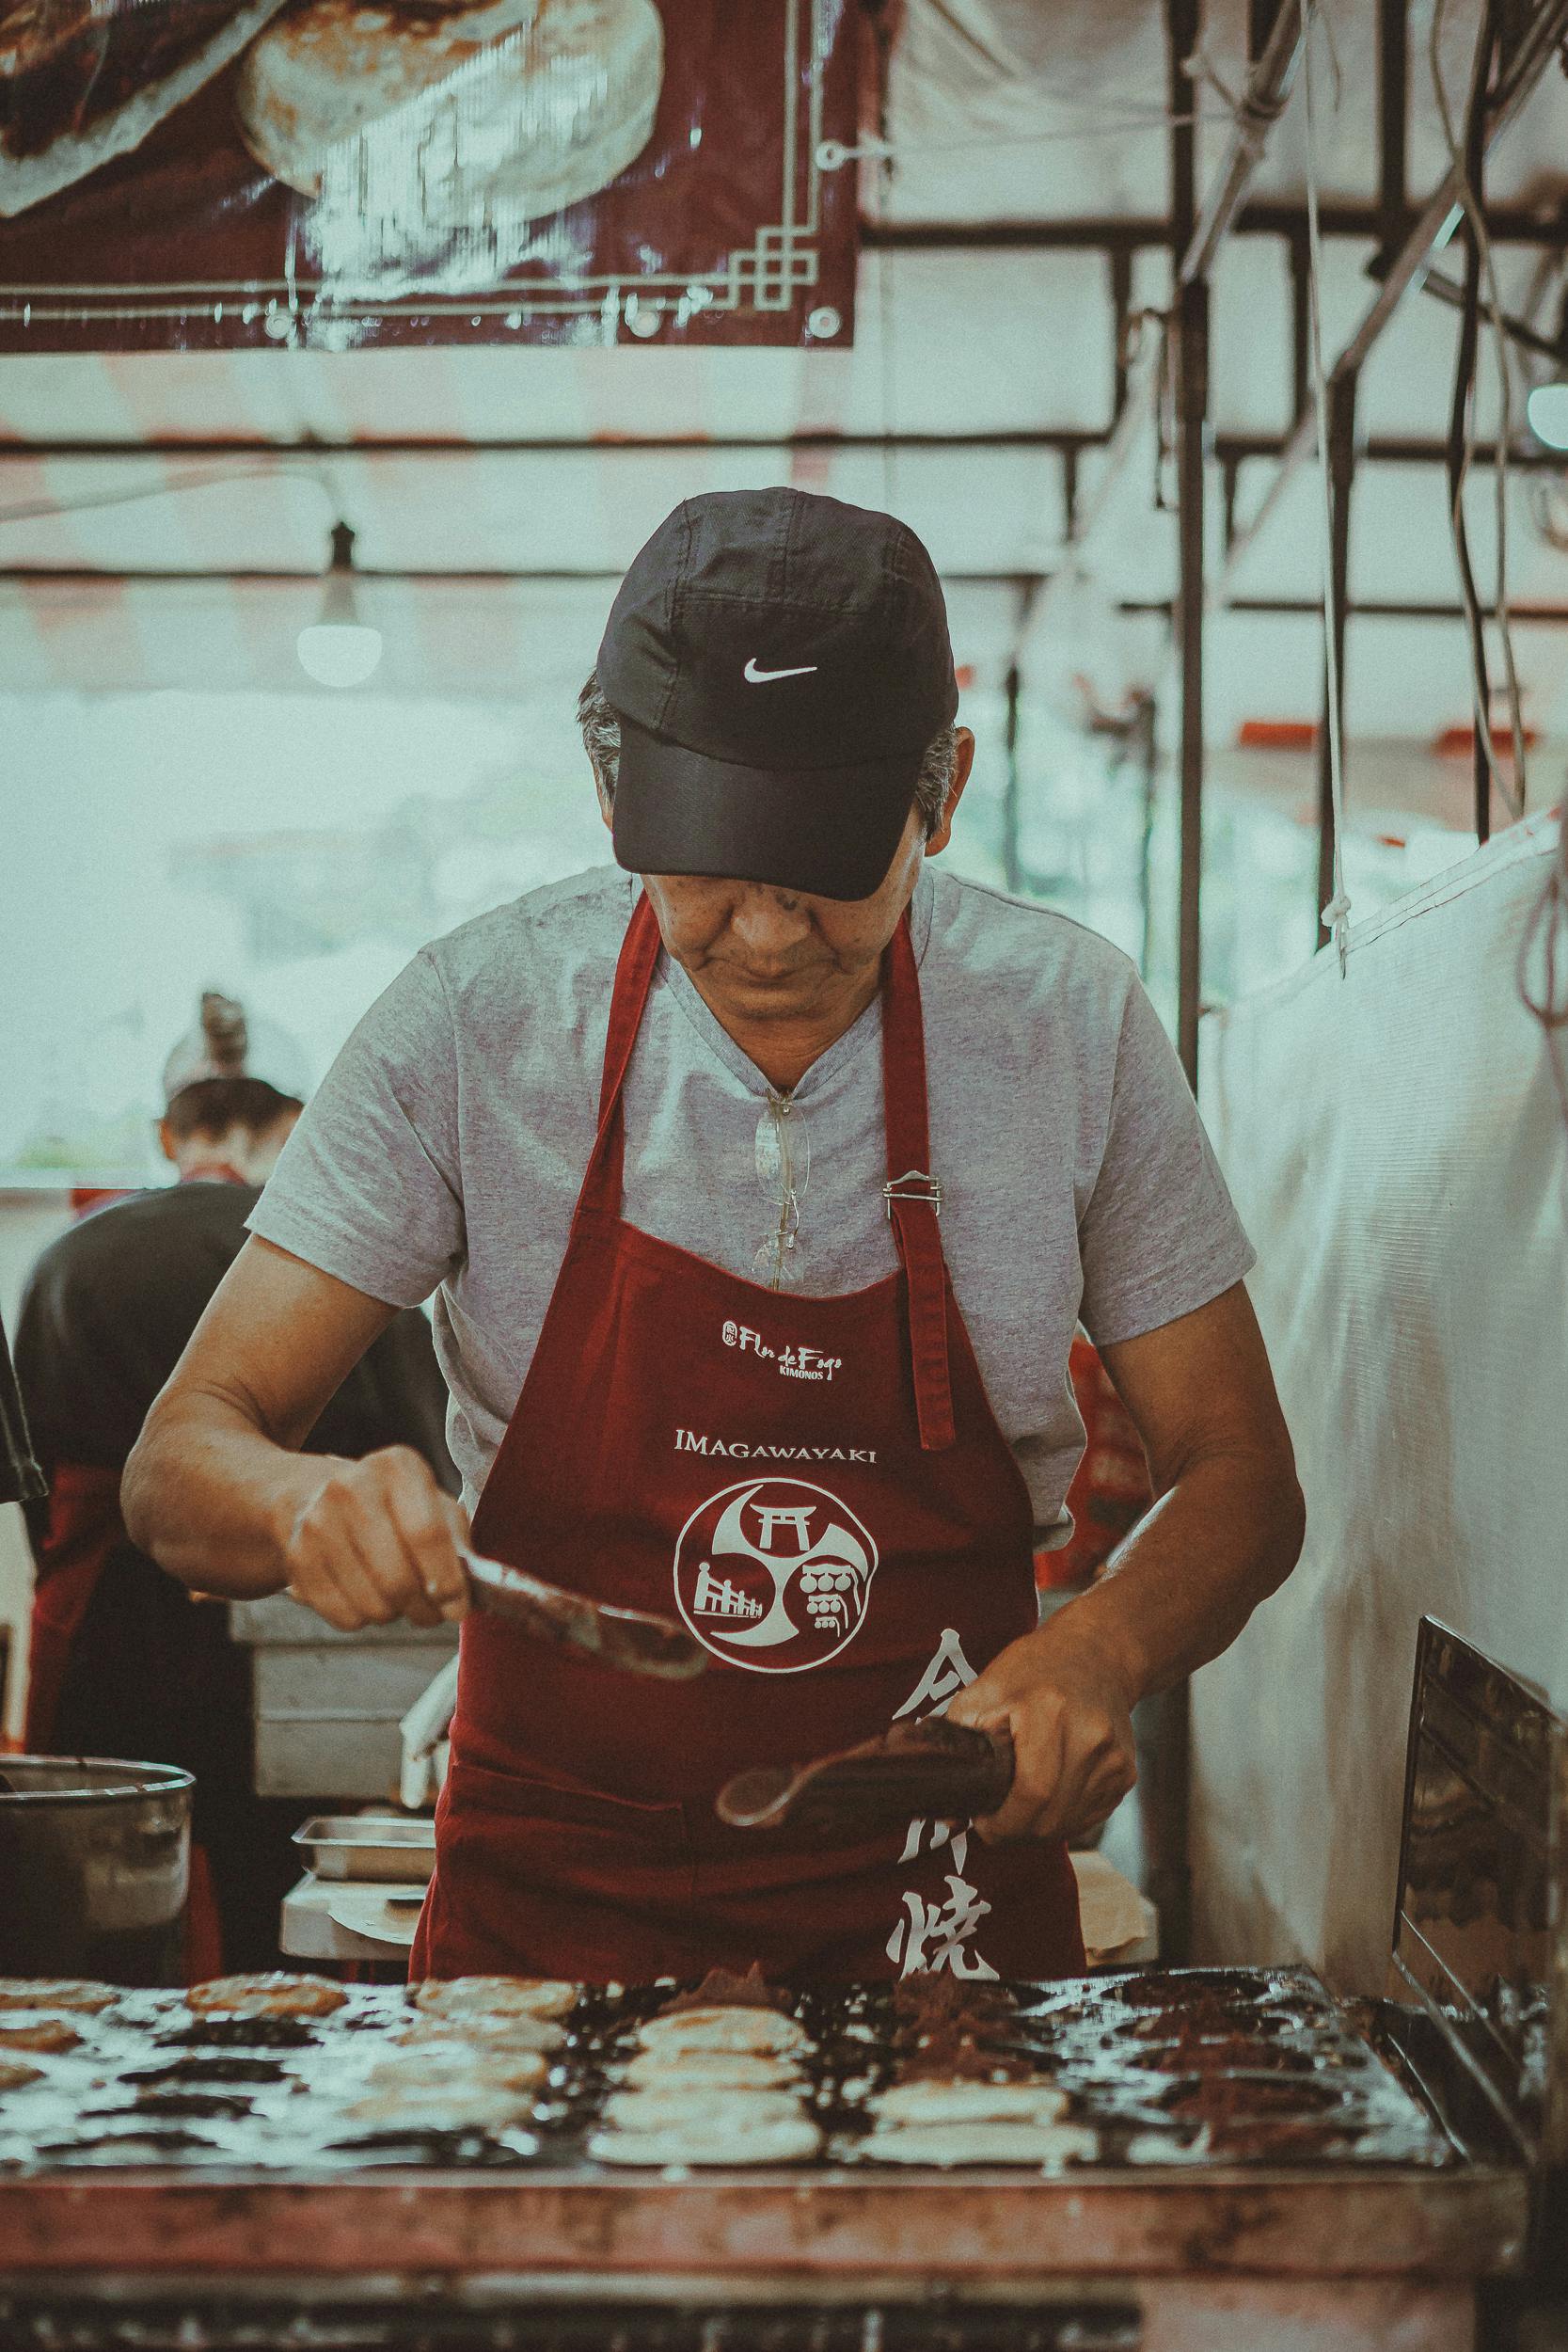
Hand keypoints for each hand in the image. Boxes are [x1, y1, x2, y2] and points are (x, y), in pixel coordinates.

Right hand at [280, 1447, 470, 1631]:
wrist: (317, 1496)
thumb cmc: (394, 1507)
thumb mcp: (435, 1505)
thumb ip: (458, 1542)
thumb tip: (471, 1587)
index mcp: (396, 1467)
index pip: (426, 1534)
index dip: (447, 1581)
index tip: (459, 1607)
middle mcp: (351, 1489)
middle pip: (397, 1578)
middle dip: (424, 1608)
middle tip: (433, 1612)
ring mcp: (318, 1524)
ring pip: (372, 1604)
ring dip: (395, 1614)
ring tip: (399, 1597)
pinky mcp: (297, 1560)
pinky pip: (344, 1617)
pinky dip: (364, 1618)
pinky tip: (367, 1594)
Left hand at [947, 1616, 1137, 1844]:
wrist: (1095, 1655)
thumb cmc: (1032, 1670)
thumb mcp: (985, 1690)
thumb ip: (958, 1741)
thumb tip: (945, 1802)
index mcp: (1050, 1713)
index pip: (1031, 1794)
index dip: (1002, 1822)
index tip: (983, 1822)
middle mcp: (1091, 1738)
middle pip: (1050, 1819)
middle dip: (1015, 1831)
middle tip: (995, 1817)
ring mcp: (1114, 1759)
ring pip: (1068, 1825)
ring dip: (1038, 1826)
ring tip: (1020, 1800)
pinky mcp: (1125, 1774)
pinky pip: (1087, 1818)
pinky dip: (1061, 1817)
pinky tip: (1048, 1792)